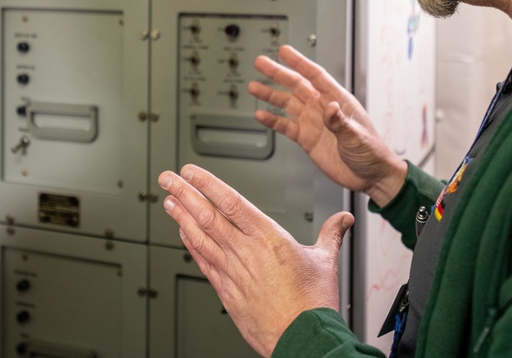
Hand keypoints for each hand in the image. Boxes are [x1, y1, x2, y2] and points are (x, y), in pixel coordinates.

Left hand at [158, 164, 353, 357]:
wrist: (303, 340)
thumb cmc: (313, 305)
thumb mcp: (325, 261)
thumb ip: (331, 235)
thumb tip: (343, 220)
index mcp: (268, 238)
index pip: (230, 202)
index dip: (206, 184)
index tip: (190, 172)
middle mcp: (246, 252)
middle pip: (207, 215)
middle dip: (184, 194)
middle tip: (167, 178)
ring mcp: (233, 272)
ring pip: (200, 237)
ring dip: (181, 217)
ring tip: (168, 201)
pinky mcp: (227, 292)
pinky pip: (203, 263)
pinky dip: (191, 246)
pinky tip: (183, 234)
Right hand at [248, 44, 405, 206]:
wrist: (370, 177)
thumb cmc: (372, 153)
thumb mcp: (358, 137)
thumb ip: (341, 123)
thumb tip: (329, 107)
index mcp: (338, 101)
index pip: (316, 76)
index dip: (299, 62)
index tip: (284, 51)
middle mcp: (323, 109)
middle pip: (296, 86)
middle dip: (278, 73)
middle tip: (261, 62)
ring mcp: (313, 123)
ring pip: (288, 103)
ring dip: (271, 95)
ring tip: (254, 86)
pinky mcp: (307, 139)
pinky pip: (286, 126)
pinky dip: (273, 121)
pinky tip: (261, 115)